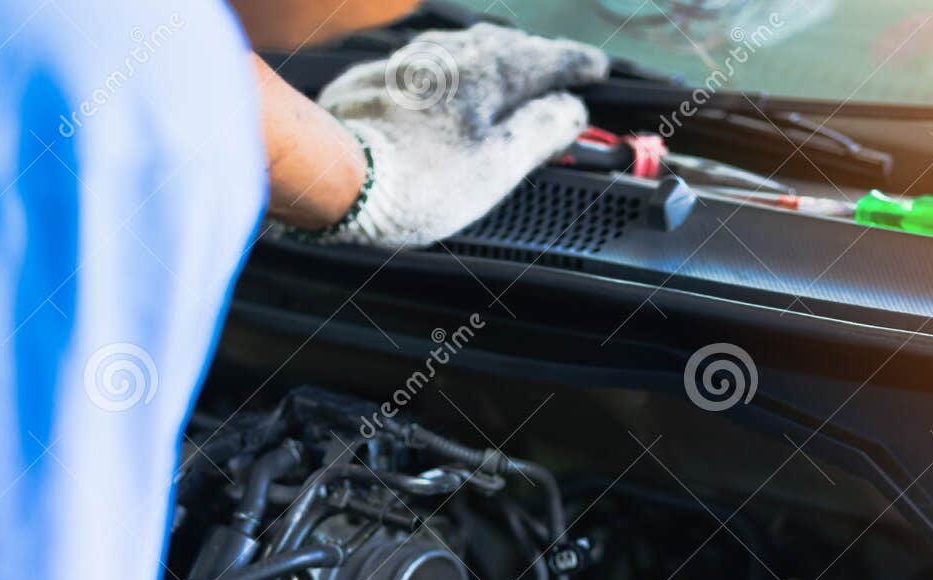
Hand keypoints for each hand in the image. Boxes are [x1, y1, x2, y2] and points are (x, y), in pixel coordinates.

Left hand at [316, 23, 608, 247]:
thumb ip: (542, 132)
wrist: (335, 176)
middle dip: (535, 59)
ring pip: (462, 51)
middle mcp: (450, 54)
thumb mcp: (499, 165)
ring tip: (504, 81)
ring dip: (489, 62)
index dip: (578, 66)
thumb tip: (570, 110)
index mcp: (489, 71)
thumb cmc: (422, 179)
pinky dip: (447, 75)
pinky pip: (423, 66)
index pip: (549, 58)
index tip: (596, 71)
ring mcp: (408, 62)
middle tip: (555, 76)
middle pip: (506, 47)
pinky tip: (443, 91)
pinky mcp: (373, 78)